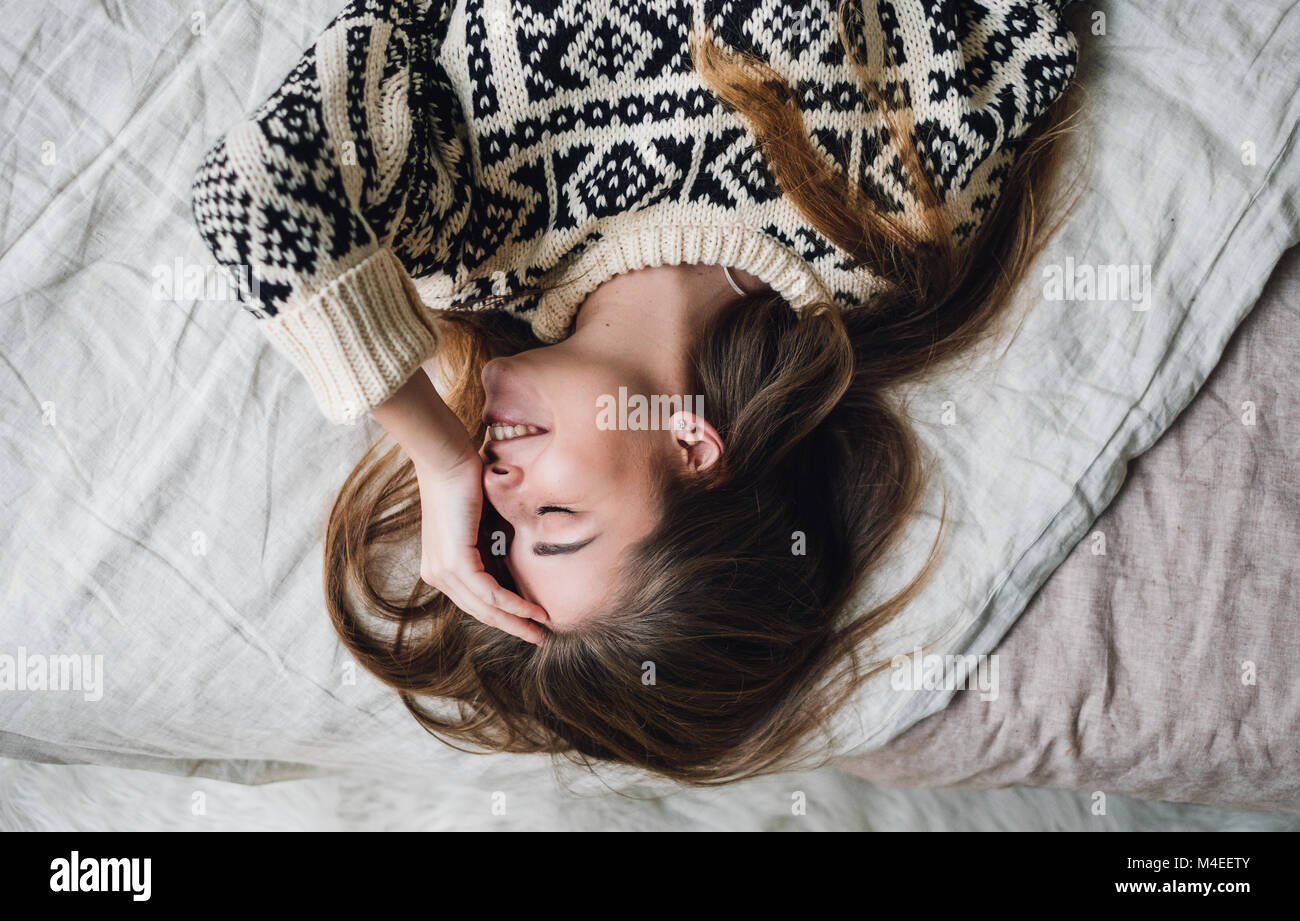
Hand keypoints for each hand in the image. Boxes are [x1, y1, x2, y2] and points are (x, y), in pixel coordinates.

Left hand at [373, 367, 547, 643]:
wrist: (445, 457)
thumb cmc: (463, 479)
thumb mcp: (481, 519)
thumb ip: (492, 541)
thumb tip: (515, 552)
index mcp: (441, 566)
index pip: (475, 599)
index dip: (504, 614)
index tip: (530, 621)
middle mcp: (438, 573)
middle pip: (480, 610)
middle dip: (512, 627)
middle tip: (539, 638)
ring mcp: (444, 570)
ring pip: (485, 607)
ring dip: (517, 621)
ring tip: (542, 631)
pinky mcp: (455, 562)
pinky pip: (490, 593)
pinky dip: (514, 604)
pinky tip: (533, 612)